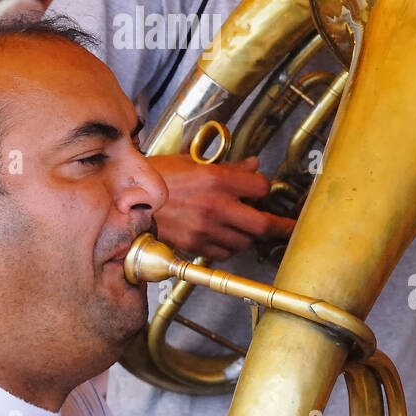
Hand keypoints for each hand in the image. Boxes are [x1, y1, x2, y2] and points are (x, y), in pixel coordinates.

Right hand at [147, 154, 295, 260]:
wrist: (127, 200)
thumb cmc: (157, 178)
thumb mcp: (193, 162)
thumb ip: (227, 167)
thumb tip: (252, 166)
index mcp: (216, 180)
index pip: (260, 187)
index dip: (264, 188)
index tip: (263, 190)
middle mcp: (215, 206)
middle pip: (262, 224)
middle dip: (280, 227)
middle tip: (288, 227)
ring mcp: (206, 229)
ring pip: (245, 241)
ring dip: (249, 235)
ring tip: (245, 227)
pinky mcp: (196, 245)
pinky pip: (224, 252)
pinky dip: (229, 246)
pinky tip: (224, 236)